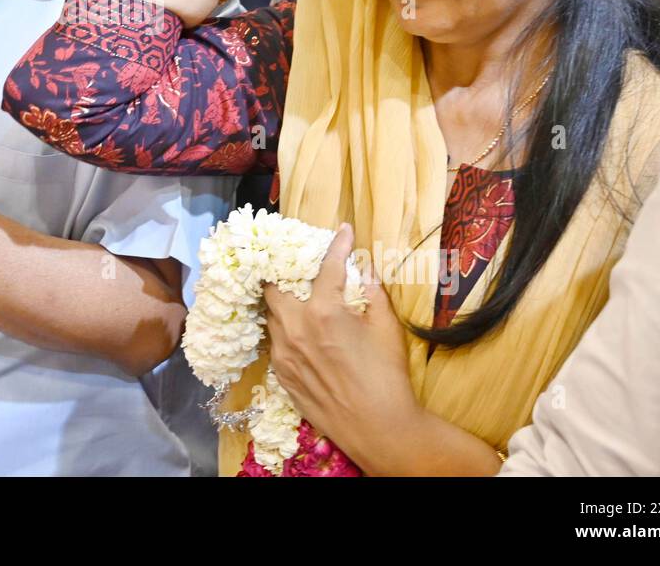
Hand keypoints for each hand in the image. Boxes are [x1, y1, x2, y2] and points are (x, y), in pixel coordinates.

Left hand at [264, 224, 420, 473]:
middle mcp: (295, 329)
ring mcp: (284, 354)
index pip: (326, 267)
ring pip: (271, 316)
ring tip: (297, 296)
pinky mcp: (281, 375)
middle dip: (283, 271)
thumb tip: (363, 271)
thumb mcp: (387, 328)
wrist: (379, 429)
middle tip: (296, 266)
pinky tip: (300, 331)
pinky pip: (275, 341)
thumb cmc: (388, 377)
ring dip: (282, 302)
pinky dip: (284, 329)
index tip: (342, 230)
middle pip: (273, 287)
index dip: (337, 245)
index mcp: (323, 312)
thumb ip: (372, 293)